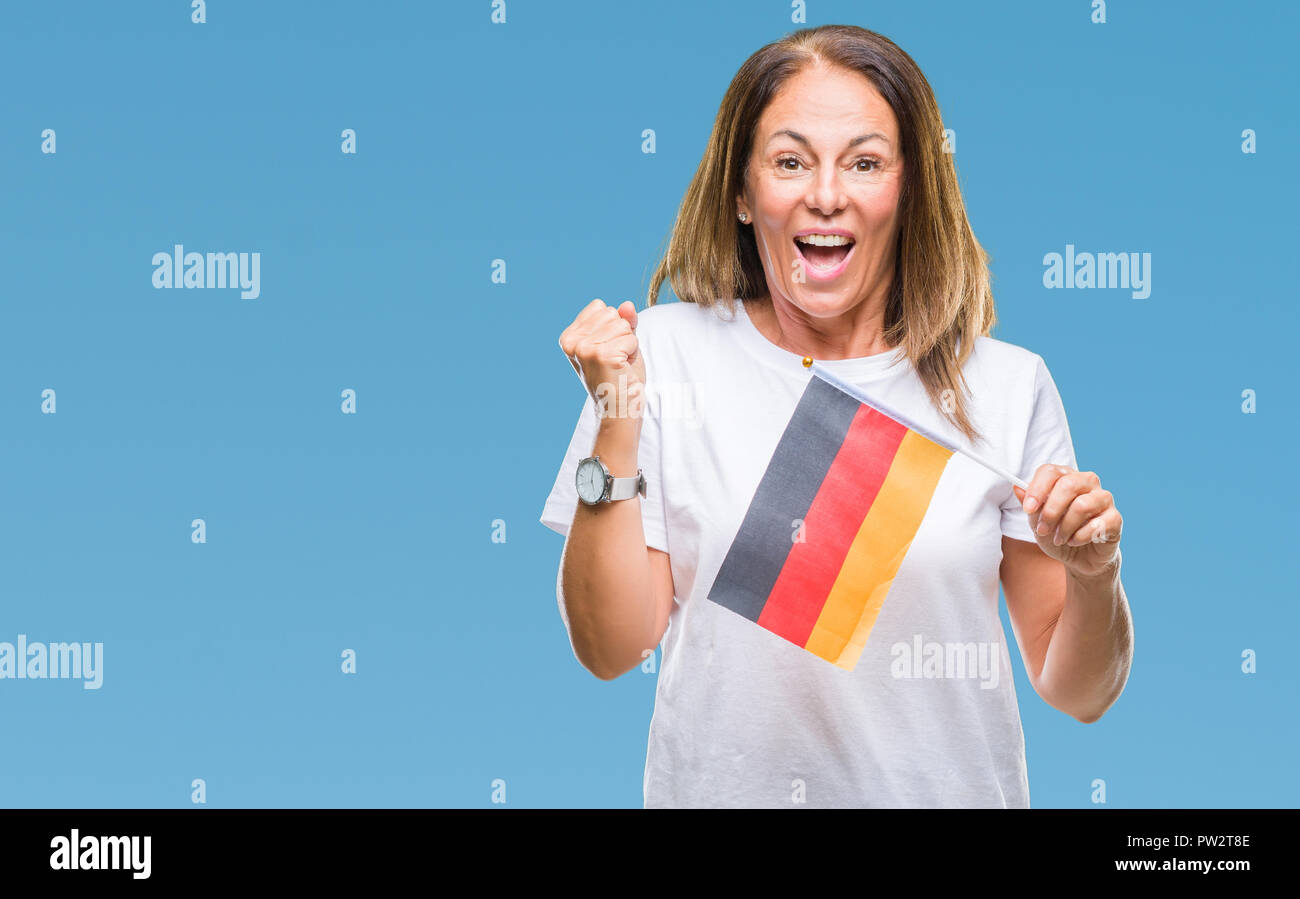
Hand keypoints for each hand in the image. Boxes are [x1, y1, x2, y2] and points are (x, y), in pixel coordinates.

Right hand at [557, 299, 645, 420]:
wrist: (619, 410)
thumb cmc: (620, 377)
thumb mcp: (620, 342)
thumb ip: (623, 321)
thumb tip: (627, 305)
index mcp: (569, 336)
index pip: (600, 307)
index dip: (613, 327)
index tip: (608, 351)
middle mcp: (572, 341)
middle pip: (612, 313)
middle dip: (622, 335)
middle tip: (615, 360)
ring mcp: (585, 348)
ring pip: (622, 325)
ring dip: (628, 345)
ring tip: (618, 365)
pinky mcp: (601, 355)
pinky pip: (630, 338)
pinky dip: (632, 353)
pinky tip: (622, 368)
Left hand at [1013, 464, 1121, 578]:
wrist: (1080, 559)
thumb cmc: (1058, 535)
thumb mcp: (1038, 522)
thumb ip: (1030, 505)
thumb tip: (1017, 487)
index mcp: (1066, 478)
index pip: (1050, 471)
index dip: (1037, 489)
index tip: (1027, 509)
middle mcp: (1087, 482)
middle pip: (1068, 484)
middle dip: (1051, 511)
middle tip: (1042, 529)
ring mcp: (1104, 499)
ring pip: (1082, 505)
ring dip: (1065, 527)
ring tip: (1059, 539)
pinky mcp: (1114, 518)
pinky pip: (1097, 524)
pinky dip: (1080, 536)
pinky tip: (1075, 541)